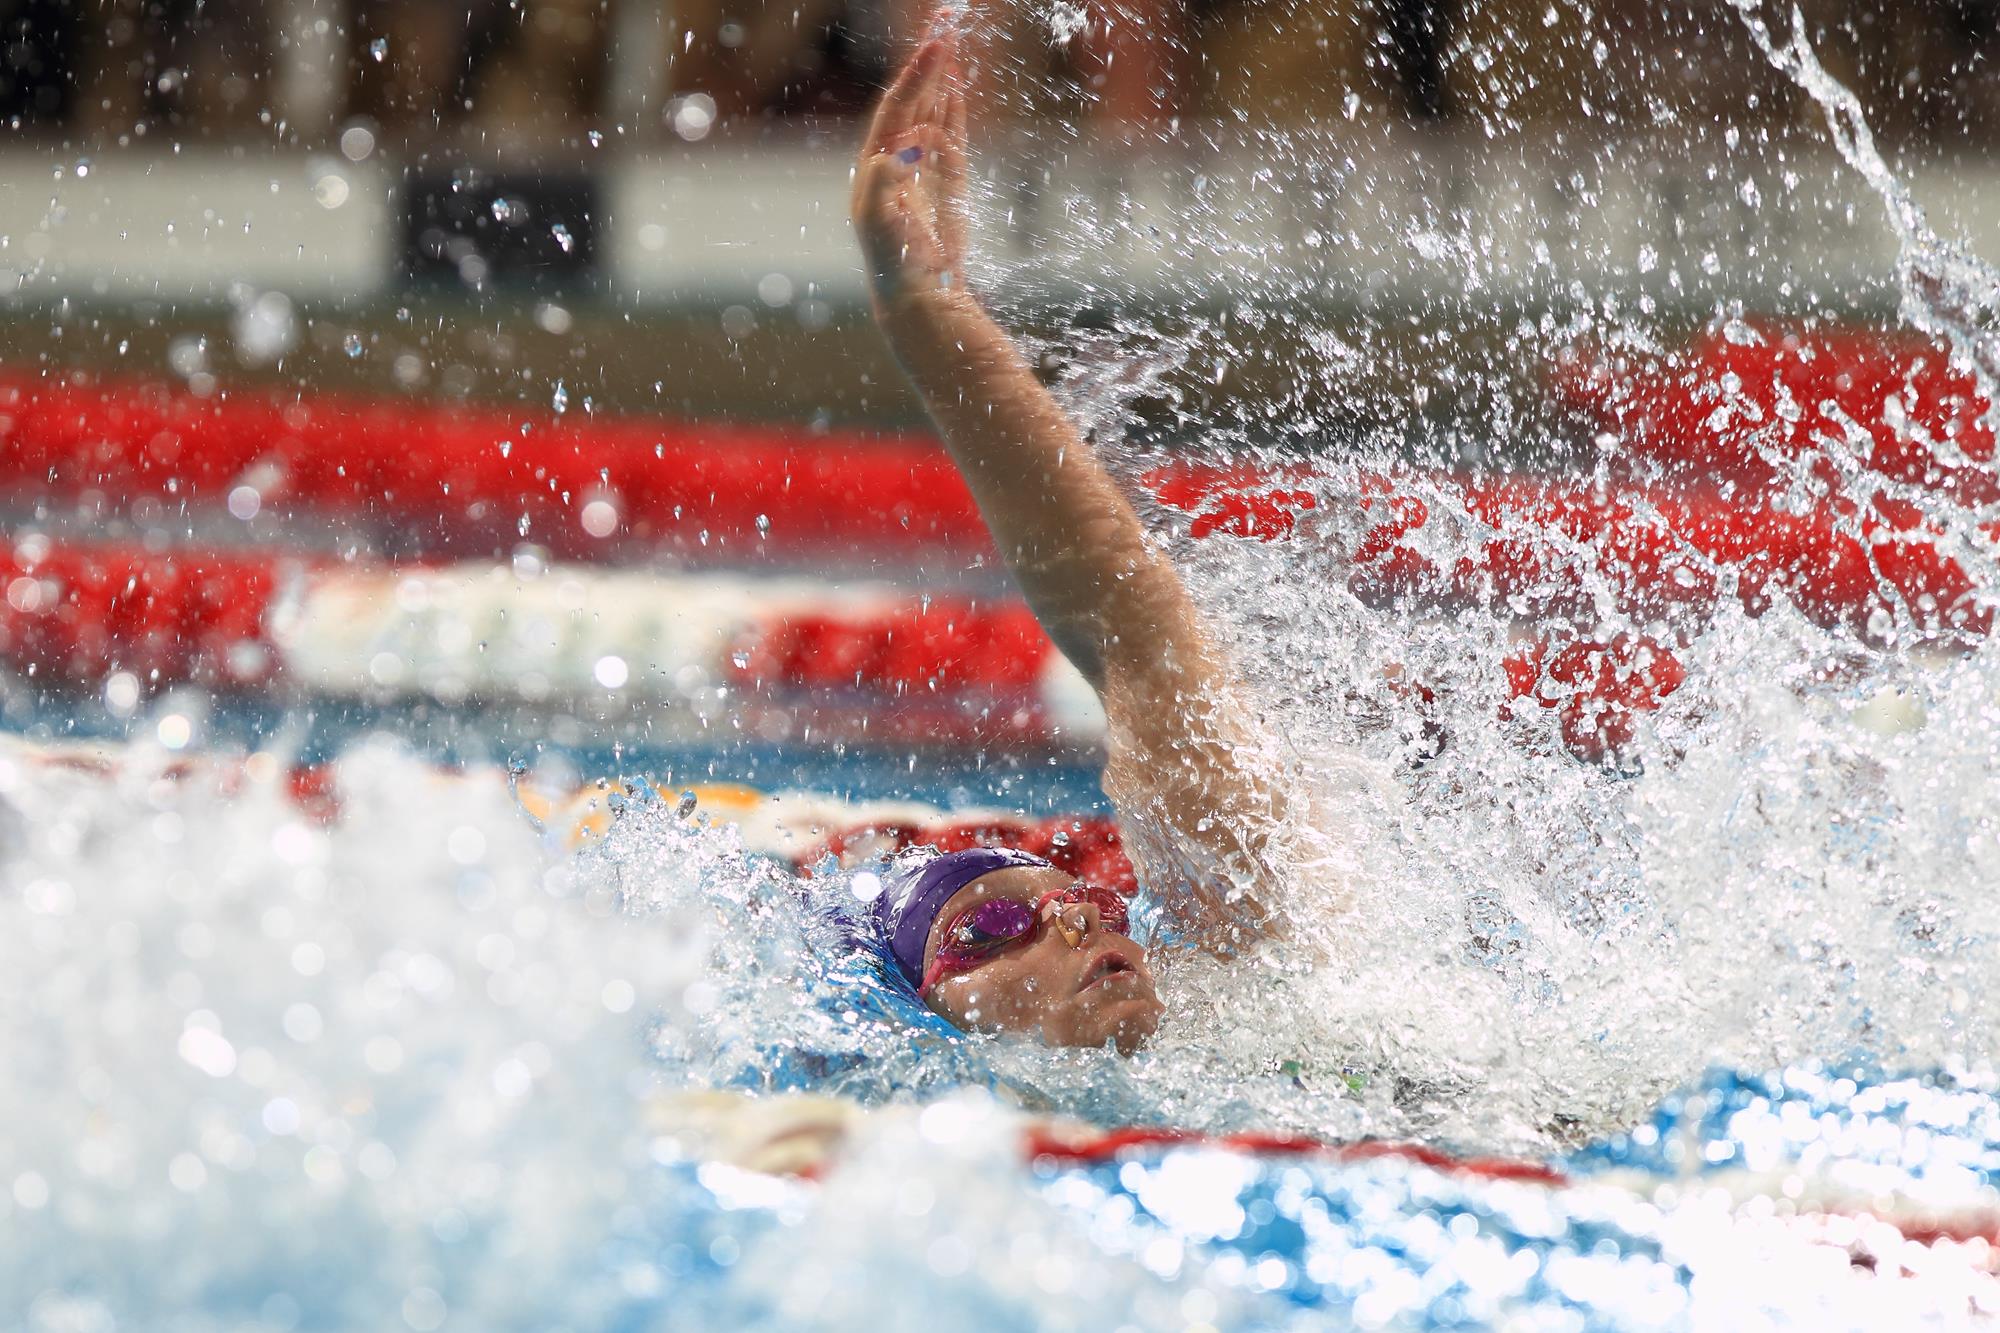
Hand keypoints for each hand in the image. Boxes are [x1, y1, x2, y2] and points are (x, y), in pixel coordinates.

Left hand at [852, 21, 969, 311]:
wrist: (917, 294)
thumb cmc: (894, 262)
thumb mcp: (880, 225)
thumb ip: (883, 186)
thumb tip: (900, 151)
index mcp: (876, 164)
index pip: (897, 107)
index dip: (916, 75)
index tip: (935, 44)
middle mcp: (896, 159)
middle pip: (914, 99)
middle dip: (929, 62)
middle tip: (946, 22)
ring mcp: (921, 168)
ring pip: (932, 111)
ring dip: (941, 77)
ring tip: (951, 40)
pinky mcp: (946, 182)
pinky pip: (951, 134)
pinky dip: (953, 107)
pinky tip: (956, 83)